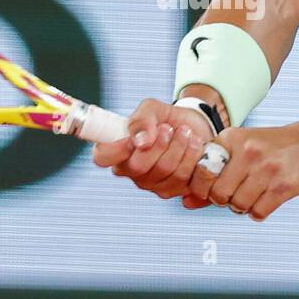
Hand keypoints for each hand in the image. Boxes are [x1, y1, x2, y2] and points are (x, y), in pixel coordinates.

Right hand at [91, 98, 214, 200]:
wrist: (196, 127)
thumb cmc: (167, 118)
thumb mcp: (153, 109)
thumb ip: (142, 119)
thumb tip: (141, 141)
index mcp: (118, 150)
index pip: (102, 157)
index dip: (117, 149)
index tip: (135, 137)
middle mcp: (131, 171)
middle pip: (138, 166)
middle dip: (159, 144)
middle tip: (168, 128)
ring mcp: (151, 184)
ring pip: (164, 171)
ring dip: (179, 146)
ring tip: (186, 132)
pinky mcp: (172, 190)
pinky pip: (183, 178)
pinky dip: (192, 157)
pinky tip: (194, 145)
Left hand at [184, 118, 298, 221]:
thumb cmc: (271, 149)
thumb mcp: (240, 152)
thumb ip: (211, 177)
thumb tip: (185, 202)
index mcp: (231, 139)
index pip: (201, 173)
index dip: (204, 189)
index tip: (214, 190)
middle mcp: (247, 151)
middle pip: (218, 194)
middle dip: (225, 201)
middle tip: (237, 194)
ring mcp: (267, 168)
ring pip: (238, 205)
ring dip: (244, 207)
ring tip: (255, 194)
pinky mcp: (284, 184)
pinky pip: (258, 212)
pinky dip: (260, 212)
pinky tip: (268, 199)